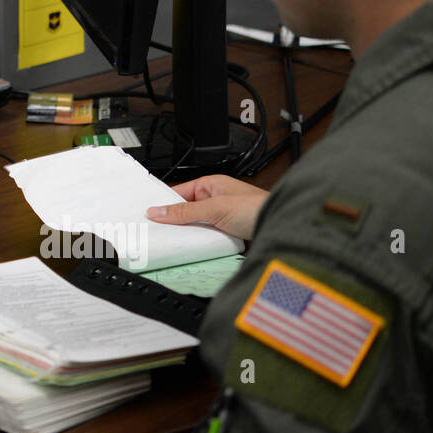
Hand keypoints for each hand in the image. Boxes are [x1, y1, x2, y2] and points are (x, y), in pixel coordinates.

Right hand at [146, 174, 268, 239]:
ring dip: (189, 233)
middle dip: (176, 221)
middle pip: (187, 211)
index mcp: (211, 184)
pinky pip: (207, 236)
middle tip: (160, 231)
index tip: (150, 215)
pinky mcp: (228, 232)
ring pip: (196, 225)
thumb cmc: (256, 208)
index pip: (180, 193)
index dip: (165, 203)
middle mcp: (216, 199)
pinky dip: (201, 242)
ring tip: (175, 240)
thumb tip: (158, 211)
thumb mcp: (214, 208)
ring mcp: (222, 216)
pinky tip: (194, 248)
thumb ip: (185, 211)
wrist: (282, 226)